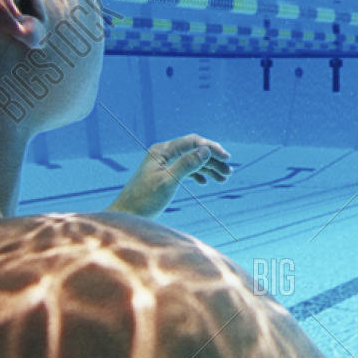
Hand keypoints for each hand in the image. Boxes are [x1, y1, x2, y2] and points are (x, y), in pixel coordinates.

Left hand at [107, 135, 232, 219]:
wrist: (128, 215)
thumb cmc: (144, 200)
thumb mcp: (168, 182)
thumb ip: (186, 165)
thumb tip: (205, 150)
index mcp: (162, 151)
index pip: (192, 142)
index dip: (211, 148)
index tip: (226, 158)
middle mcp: (163, 154)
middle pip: (194, 151)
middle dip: (212, 160)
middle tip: (229, 172)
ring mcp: (163, 165)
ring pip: (191, 161)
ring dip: (208, 168)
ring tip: (223, 179)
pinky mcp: (164, 176)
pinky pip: (185, 170)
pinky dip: (198, 175)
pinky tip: (205, 183)